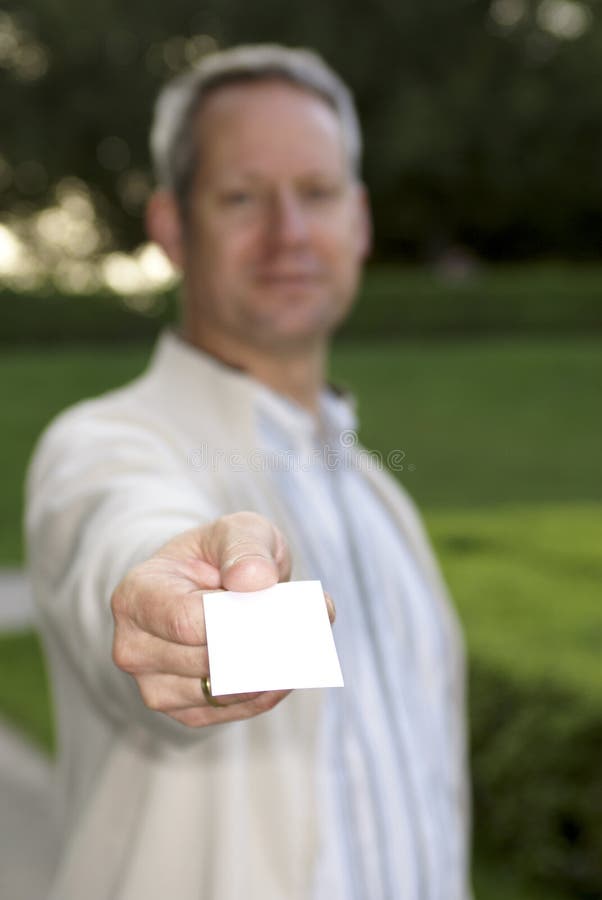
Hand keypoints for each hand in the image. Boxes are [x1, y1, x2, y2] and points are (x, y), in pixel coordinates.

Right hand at [111, 511, 334, 726]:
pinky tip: (288, 665)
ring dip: (272, 670)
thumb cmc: (217, 556)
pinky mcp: (185, 712)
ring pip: (225, 691)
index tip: (277, 602)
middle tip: (307, 625)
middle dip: (263, 643)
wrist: (205, 586)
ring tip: (303, 642)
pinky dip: (269, 690)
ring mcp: (155, 686)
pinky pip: (236, 710)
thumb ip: (245, 547)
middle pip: (208, 661)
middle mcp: (134, 648)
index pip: (187, 621)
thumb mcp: (234, 532)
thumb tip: (255, 580)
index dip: (238, 617)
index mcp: (136, 596)